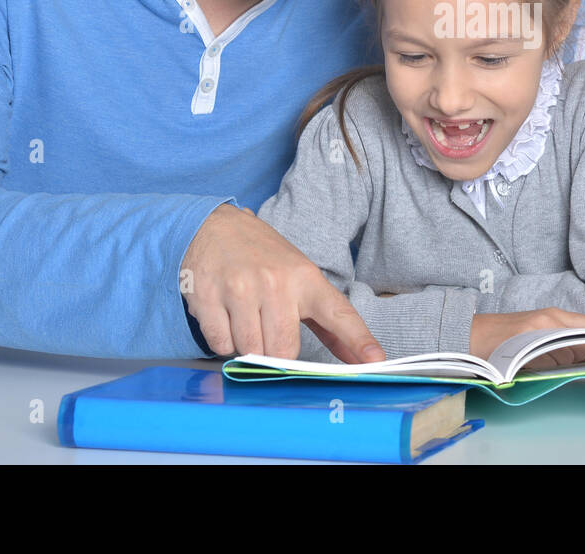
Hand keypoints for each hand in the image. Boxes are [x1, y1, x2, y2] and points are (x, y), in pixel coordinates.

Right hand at [181, 203, 384, 362]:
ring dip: (247, 346)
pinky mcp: (208, 296)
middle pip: (284, 350)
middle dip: (275, 351)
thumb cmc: (264, 257)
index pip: (338, 313)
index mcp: (306, 279)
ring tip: (244, 317)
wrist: (214, 225)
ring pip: (249, 351)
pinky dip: (223, 340)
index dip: (358, 339)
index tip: (376, 360)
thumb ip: (328, 322)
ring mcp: (240, 289)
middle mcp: (276, 283)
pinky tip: (225, 316)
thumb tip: (360, 358)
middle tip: (267, 328)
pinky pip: (220, 344)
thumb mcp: (301, 278)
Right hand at [470, 308, 584, 368]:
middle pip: (584, 345)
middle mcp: (550, 321)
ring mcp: (539, 335)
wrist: (472, 334)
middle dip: (582, 357)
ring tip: (541, 361)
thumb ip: (560, 334)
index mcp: (554, 315)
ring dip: (562, 365)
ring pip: (568, 357)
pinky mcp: (528, 349)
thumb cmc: (505, 334)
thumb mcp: (536, 326)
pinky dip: (547, 369)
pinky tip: (532, 365)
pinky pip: (550, 365)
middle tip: (563, 361)